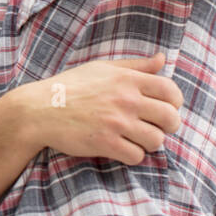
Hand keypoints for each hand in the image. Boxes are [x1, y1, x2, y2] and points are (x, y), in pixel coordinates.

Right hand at [17, 51, 184, 164]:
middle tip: (156, 127)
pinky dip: (133, 155)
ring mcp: (116, 122)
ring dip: (150, 142)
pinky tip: (123, 148)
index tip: (167, 108)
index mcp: (127, 78)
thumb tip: (163, 59)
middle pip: (170, 118)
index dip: (175, 103)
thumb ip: (136, 66)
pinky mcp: (106, 143)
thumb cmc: (71, 86)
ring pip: (156, 140)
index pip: (171, 91)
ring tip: (138, 138)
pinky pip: (136, 156)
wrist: (40, 109)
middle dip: (169, 126)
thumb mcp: (103, 68)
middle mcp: (126, 99)